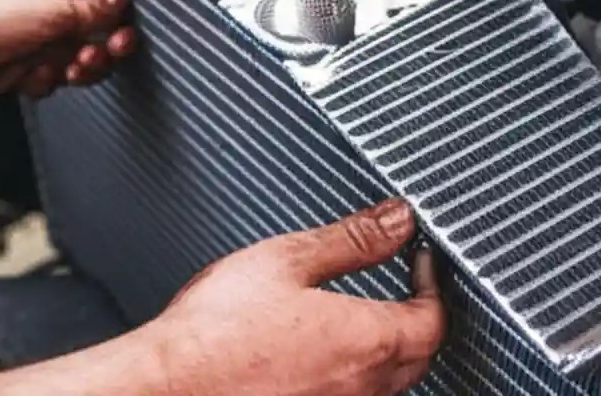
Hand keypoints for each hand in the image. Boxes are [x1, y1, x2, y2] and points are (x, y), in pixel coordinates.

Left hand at [0, 0, 136, 101]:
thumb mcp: (47, 12)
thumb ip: (89, 11)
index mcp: (54, 3)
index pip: (98, 16)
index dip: (115, 30)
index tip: (121, 40)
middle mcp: (43, 25)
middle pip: (89, 45)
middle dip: (97, 56)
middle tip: (89, 58)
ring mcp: (27, 51)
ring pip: (68, 69)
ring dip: (72, 73)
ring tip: (64, 68)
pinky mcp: (12, 77)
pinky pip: (43, 85)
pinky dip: (42, 85)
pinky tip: (30, 78)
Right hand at [147, 199, 444, 395]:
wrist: (167, 388)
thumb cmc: (214, 334)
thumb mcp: (286, 261)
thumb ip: (352, 239)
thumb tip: (398, 221)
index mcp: (368, 340)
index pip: (433, 316)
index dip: (433, 284)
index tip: (419, 261)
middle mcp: (363, 389)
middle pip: (418, 355)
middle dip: (414, 317)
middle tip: (397, 287)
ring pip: (384, 384)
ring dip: (381, 351)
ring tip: (352, 318)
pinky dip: (346, 376)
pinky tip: (313, 358)